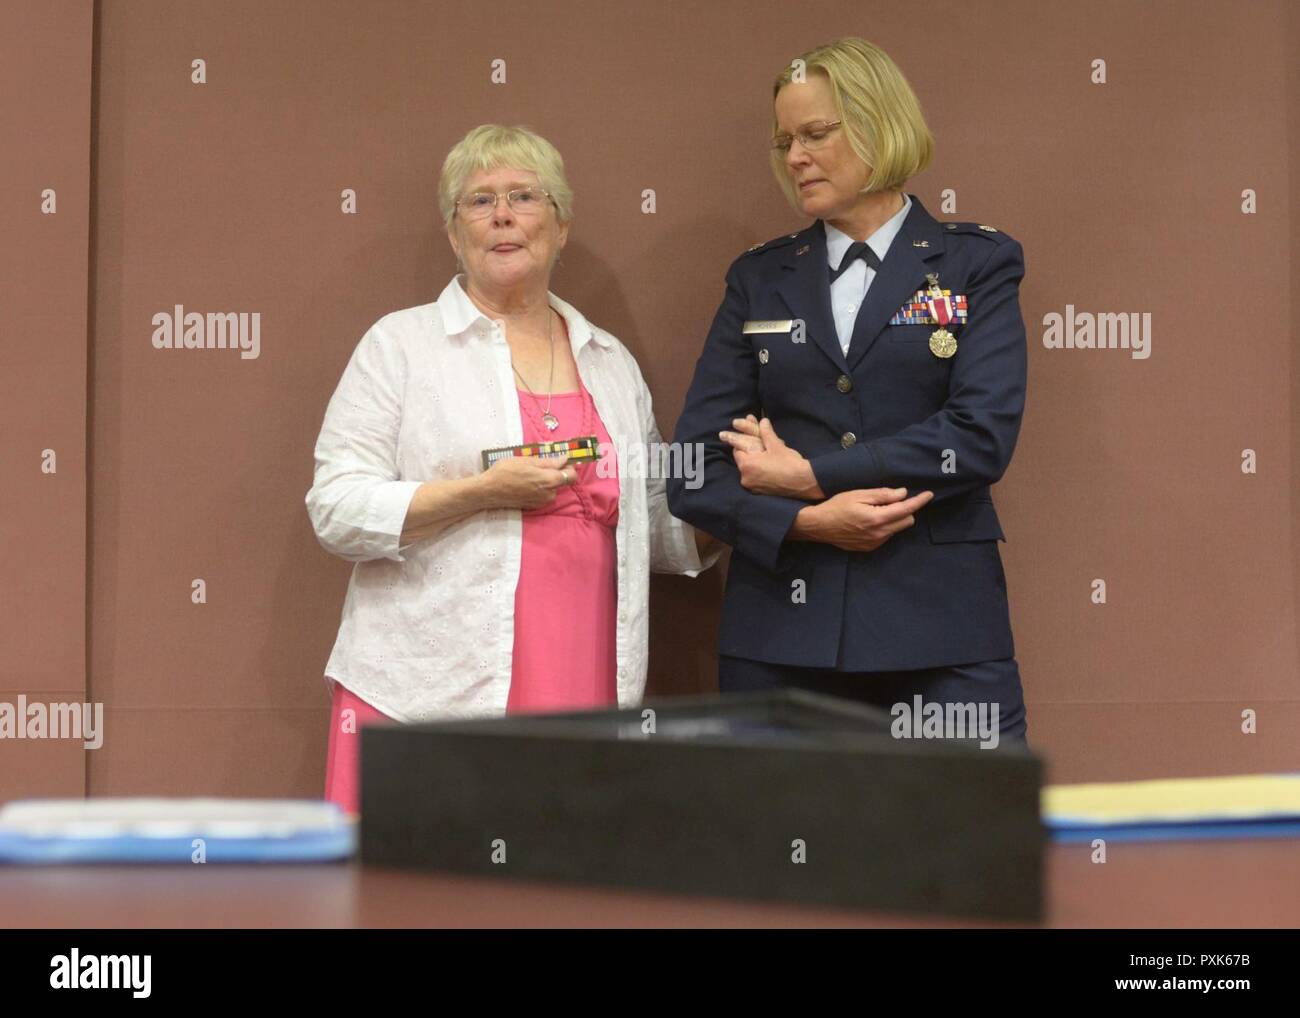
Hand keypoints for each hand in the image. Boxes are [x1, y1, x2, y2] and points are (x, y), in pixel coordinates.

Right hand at [480, 455, 572, 508]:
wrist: (488, 491)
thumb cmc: (505, 471)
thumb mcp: (527, 461)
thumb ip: (549, 461)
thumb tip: (564, 459)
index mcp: (549, 480)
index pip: (572, 475)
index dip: (568, 467)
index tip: (560, 461)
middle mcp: (549, 494)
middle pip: (563, 482)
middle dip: (556, 473)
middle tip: (541, 465)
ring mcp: (542, 502)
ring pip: (552, 488)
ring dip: (546, 481)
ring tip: (530, 474)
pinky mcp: (535, 506)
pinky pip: (544, 495)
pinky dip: (539, 488)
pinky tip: (526, 483)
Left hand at [719, 415, 825, 499]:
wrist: (804, 482)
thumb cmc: (789, 463)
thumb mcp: (776, 445)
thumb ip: (766, 432)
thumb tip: (763, 421)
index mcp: (746, 465)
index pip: (737, 449)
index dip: (741, 441)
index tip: (745, 435)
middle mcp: (745, 478)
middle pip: (742, 460)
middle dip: (747, 451)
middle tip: (754, 444)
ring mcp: (752, 487)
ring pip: (748, 470)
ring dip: (753, 461)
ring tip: (763, 454)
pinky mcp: (759, 492)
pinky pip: (754, 478)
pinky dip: (757, 471)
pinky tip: (766, 465)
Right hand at [791, 487, 934, 551]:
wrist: (819, 526)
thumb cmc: (837, 506)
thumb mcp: (858, 495)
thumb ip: (882, 494)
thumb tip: (902, 493)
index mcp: (877, 518)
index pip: (906, 509)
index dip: (919, 501)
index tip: (929, 494)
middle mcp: (879, 534)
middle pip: (907, 521)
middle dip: (906, 510)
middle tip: (893, 500)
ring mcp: (875, 543)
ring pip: (897, 529)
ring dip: (895, 519)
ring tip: (877, 510)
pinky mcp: (869, 548)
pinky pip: (886, 536)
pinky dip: (885, 527)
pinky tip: (870, 521)